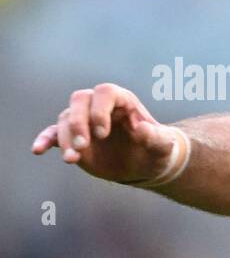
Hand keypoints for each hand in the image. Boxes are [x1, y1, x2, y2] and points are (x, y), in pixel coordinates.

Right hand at [31, 83, 177, 181]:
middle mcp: (99, 106)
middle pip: (79, 100)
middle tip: (84, 146)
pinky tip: (38, 150)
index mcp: (122, 100)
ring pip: (65, 119)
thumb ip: (157, 137)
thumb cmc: (156, 150)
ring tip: (72, 160)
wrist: (145, 164)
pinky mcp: (72, 137)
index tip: (103, 133)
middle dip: (78, 122)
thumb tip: (141, 129)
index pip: (105, 93)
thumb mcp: (163, 146)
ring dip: (65, 138)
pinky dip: (46, 140)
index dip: (100, 109)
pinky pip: (53, 133)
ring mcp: (83, 120)